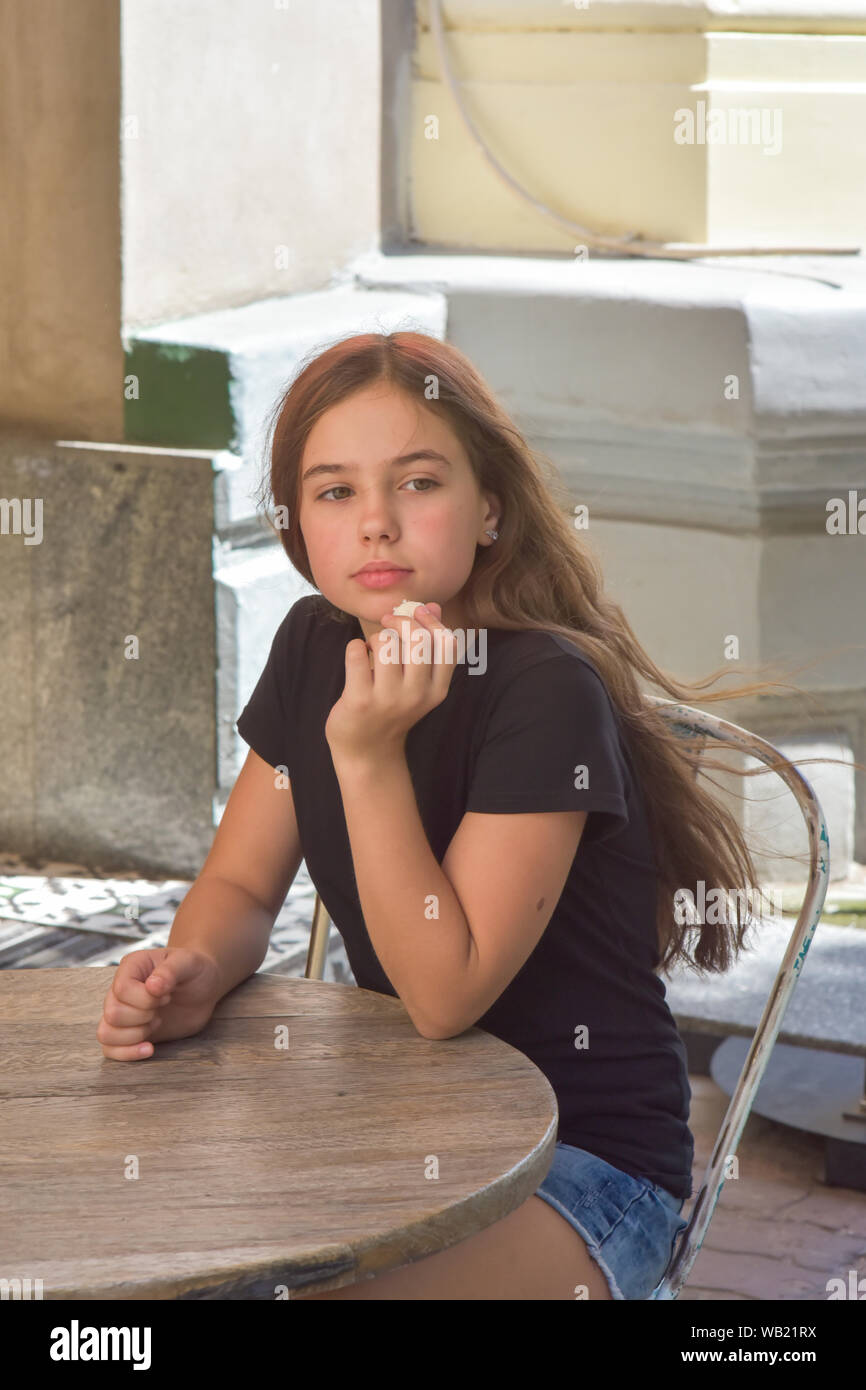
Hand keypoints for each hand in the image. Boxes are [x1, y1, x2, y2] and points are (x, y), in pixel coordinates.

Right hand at [96, 946, 220, 1060]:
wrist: (202, 988)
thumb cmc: (194, 970)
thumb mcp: (189, 962)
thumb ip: (170, 971)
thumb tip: (152, 986)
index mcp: (131, 967)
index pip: (122, 989)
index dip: (145, 999)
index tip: (167, 996)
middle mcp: (120, 990)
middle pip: (113, 1013)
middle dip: (143, 1016)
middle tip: (164, 1007)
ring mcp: (122, 1012)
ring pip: (106, 1033)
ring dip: (135, 1035)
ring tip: (157, 1023)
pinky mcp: (128, 1032)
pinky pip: (110, 1049)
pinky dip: (127, 1054)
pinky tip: (149, 1049)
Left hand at [325, 602, 458, 764]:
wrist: (367, 751)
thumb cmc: (392, 708)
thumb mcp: (417, 682)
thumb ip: (427, 645)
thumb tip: (432, 605)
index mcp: (436, 690)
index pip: (446, 643)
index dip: (431, 620)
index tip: (415, 614)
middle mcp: (417, 695)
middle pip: (418, 638)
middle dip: (400, 620)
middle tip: (388, 623)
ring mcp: (388, 699)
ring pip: (386, 642)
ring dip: (376, 637)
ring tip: (372, 649)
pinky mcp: (360, 700)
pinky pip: (357, 652)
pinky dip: (355, 646)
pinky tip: (357, 657)